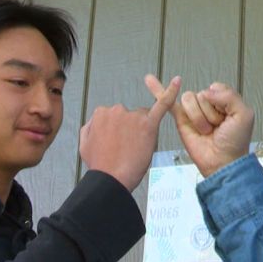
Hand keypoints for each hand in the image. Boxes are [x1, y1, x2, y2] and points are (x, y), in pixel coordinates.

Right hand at [79, 75, 180, 190]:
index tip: (117, 145)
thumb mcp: (85, 144)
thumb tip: (96, 122)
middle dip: (131, 132)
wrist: (111, 179)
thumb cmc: (100, 165)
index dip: (119, 133)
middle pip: (131, 117)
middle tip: (127, 151)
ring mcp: (133, 116)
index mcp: (101, 113)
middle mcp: (117, 110)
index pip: (117, 118)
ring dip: (142, 132)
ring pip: (144, 119)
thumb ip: (90, 128)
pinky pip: (162, 104)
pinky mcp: (148, 124)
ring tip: (134, 151)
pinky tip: (178, 82)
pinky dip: (171, 92)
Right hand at [146, 77, 253, 177]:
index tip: (228, 117)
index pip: (216, 88)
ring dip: (198, 117)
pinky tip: (150, 80)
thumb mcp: (244, 115)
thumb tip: (208, 90)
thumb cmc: (235, 143)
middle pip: (202, 94)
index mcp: (224, 102)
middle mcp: (208, 105)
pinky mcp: (180, 120)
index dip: (222, 101)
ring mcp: (193, 112)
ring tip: (206, 130)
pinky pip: (168, 102)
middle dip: (211, 112)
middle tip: (217, 127)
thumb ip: (230, 95)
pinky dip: (158, 89)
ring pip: (189, 99)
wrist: (222, 163)